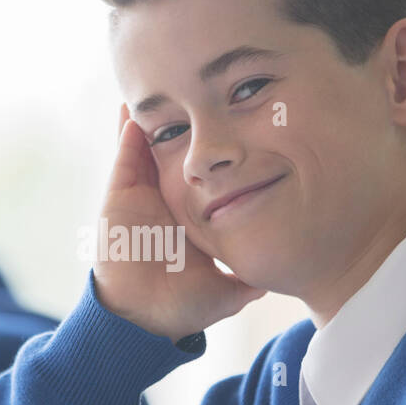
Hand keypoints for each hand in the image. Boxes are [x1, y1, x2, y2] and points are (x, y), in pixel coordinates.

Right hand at [94, 104, 264, 341]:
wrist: (144, 320)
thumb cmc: (184, 307)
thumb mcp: (231, 287)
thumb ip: (253, 275)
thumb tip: (285, 268)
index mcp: (191, 216)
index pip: (206, 176)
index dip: (217, 154)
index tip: (236, 123)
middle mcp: (167, 201)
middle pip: (176, 152)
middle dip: (185, 124)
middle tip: (197, 89)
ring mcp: (142, 196)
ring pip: (149, 147)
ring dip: (154, 119)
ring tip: (160, 85)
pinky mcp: (120, 196)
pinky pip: (125, 156)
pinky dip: (129, 132)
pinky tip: (137, 109)